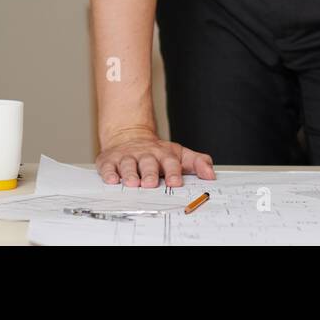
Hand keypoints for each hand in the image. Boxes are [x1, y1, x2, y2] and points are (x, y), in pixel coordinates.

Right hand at [96, 127, 215, 187]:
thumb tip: (211, 175)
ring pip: (128, 164)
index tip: (176, 182)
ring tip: (132, 183)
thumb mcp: (179, 154)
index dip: (173, 172)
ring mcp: (127, 156)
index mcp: (163, 154)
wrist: (128, 135)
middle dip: (149, 173)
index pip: (170, 162)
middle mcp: (145, 154)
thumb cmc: (156, 152)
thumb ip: (197, 162)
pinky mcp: (110, 160)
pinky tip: (112, 179)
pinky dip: (109, 172)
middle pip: (148, 163)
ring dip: (130, 173)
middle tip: (150, 184)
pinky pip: (108, 166)